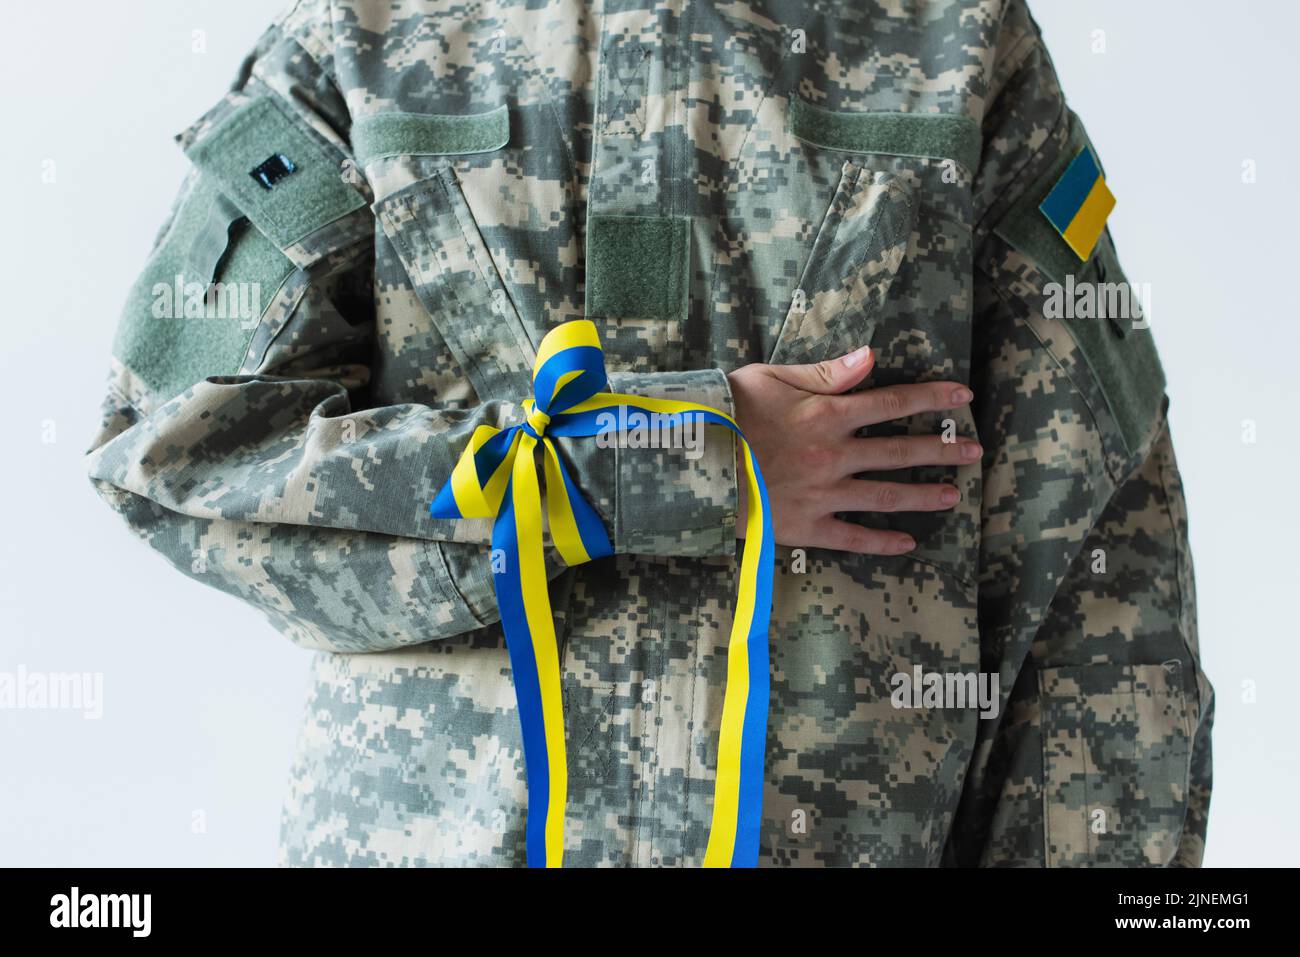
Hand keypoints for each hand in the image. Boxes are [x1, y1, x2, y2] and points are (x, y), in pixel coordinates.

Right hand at [728, 345, 978, 554]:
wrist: (691, 464)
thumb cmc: (726, 413)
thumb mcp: (771, 378)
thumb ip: (824, 373)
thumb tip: (870, 357)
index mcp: (828, 414)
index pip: (892, 402)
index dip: (931, 397)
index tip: (963, 396)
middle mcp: (835, 455)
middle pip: (901, 451)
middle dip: (942, 450)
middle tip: (974, 452)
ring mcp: (824, 494)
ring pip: (886, 495)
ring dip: (924, 495)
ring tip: (953, 496)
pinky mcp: (806, 527)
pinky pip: (852, 537)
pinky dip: (882, 542)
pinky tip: (907, 543)